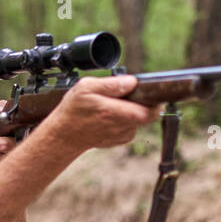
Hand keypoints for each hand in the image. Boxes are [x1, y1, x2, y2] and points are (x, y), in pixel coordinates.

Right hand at [39, 75, 162, 153]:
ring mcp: (122, 135)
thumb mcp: (87, 88)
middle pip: (146, 114)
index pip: (150, 112)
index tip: (152, 93)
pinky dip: (124, 119)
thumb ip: (111, 84)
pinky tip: (109, 115)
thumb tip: (132, 81)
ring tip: (112, 105)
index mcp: (117, 113)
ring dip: (130, 110)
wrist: (64, 135)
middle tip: (127, 94)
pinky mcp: (119, 140)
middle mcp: (122, 127)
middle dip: (141, 102)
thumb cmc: (73, 111)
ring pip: (137, 119)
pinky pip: (129, 126)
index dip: (156, 102)